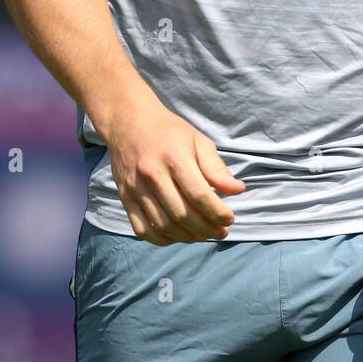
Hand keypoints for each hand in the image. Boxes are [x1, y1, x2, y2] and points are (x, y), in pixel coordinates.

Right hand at [105, 94, 245, 244]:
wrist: (128, 122)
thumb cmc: (169, 132)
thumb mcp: (198, 141)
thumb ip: (217, 168)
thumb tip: (237, 190)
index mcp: (174, 157)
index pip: (199, 195)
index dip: (218, 213)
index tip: (229, 218)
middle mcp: (152, 174)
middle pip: (182, 215)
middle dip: (207, 229)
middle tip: (221, 231)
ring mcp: (135, 188)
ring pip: (163, 226)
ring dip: (188, 237)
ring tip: (204, 234)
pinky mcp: (125, 198)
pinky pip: (142, 230)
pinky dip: (163, 239)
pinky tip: (179, 235)